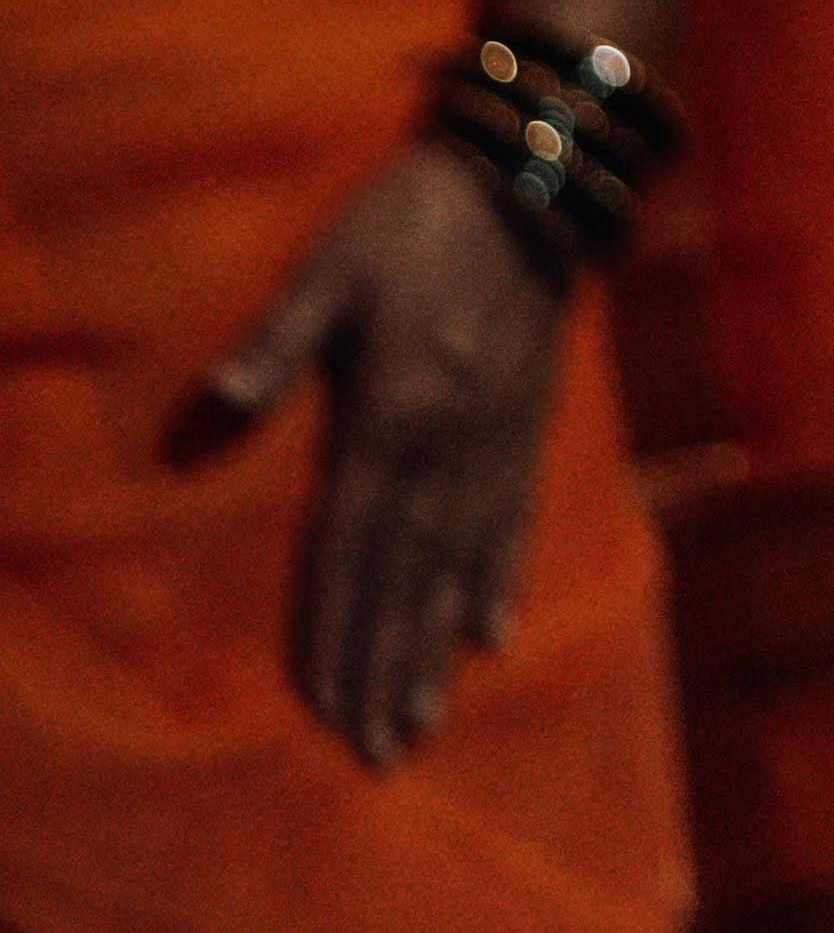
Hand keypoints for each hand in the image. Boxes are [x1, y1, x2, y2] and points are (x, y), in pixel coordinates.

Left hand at [182, 141, 571, 766]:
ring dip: (435, 650)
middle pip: (408, 578)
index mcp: (391, 415)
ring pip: (458, 566)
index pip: (353, 547)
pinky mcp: (527, 423)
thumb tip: (202, 416)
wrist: (531, 179)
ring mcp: (494, 441)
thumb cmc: (410, 220)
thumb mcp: (327, 269)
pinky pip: (512, 521)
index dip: (338, 630)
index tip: (325, 708)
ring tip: (422, 724)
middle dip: (388, 669)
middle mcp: (446, 446)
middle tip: (378, 753)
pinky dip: (499, 583)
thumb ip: (272, 349)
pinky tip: (489, 639)